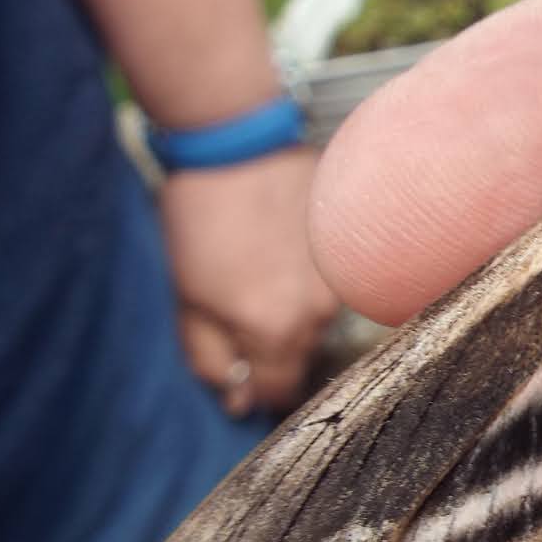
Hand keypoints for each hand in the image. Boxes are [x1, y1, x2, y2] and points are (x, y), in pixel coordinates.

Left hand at [160, 148, 337, 414]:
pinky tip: (283, 248)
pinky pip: (331, 285)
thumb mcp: (188, 299)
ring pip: (317, 320)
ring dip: (292, 308)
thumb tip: (236, 400)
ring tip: (261, 267)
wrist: (238, 141)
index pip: (279, 393)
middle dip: (272, 345)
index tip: (239, 371)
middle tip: (238, 305)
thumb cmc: (202, 218)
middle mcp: (319, 314)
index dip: (256, 388)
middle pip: (300, 356)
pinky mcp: (354, 250)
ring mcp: (341, 280)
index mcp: (274, 331)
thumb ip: (211, 358)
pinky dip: (307, 278)